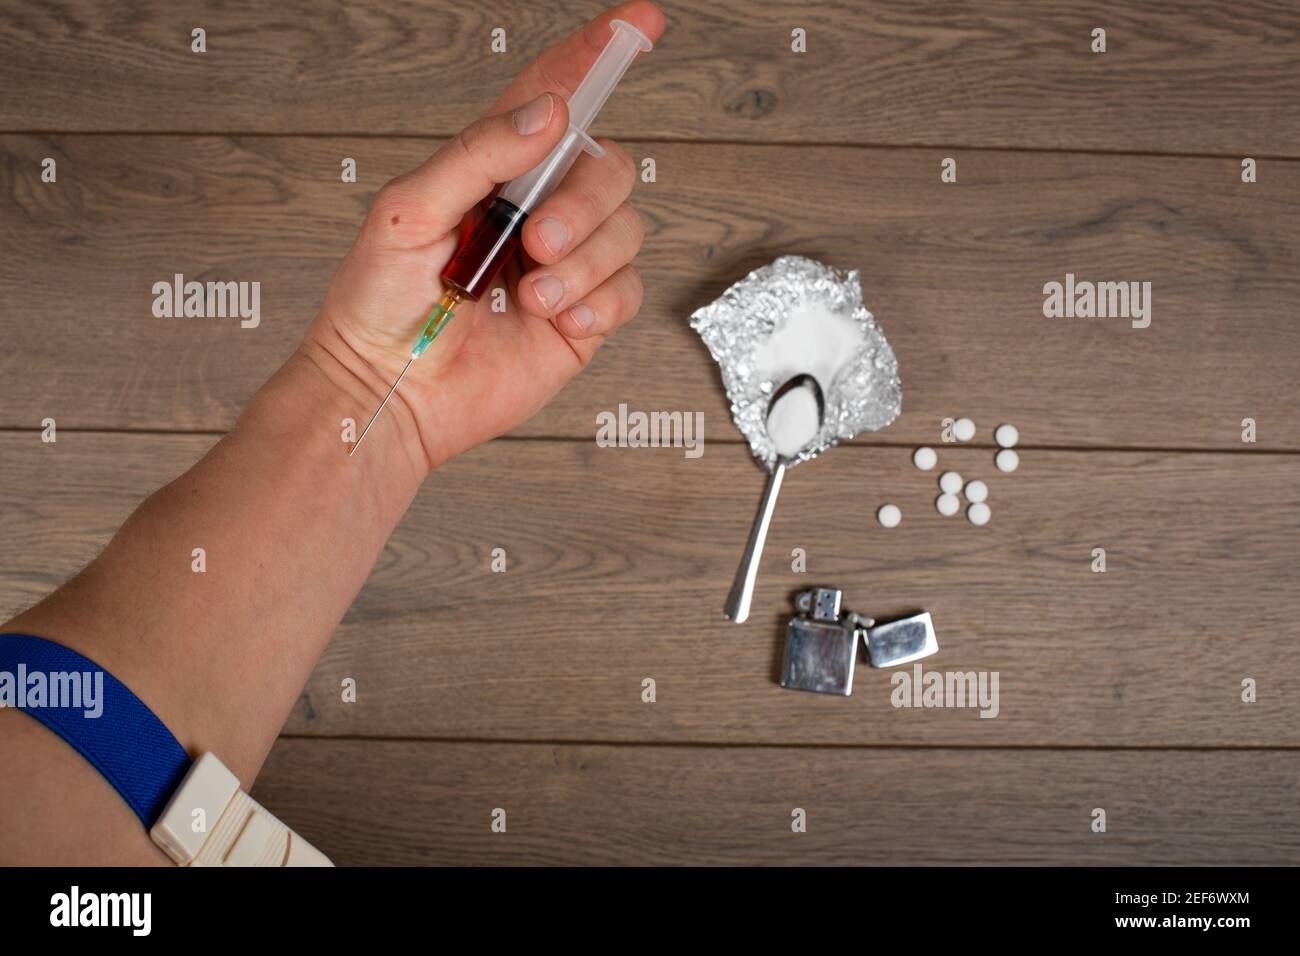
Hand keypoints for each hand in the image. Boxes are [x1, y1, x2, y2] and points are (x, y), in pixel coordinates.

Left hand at [306, 1, 663, 471]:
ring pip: (625, 230)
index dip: (597, 57)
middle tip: (536, 241)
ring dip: (583, 264)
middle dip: (583, 202)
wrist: (389, 394)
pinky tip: (555, 320)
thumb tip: (548, 114)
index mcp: (495, 172)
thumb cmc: (378, 303)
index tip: (640, 21)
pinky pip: (627, 291)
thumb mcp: (408, 211)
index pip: (556, 99)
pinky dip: (598, 303)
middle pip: (608, 168)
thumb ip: (479, 156)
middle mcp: (538, 211)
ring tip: (529, 297)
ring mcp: (565, 265)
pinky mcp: (583, 317)